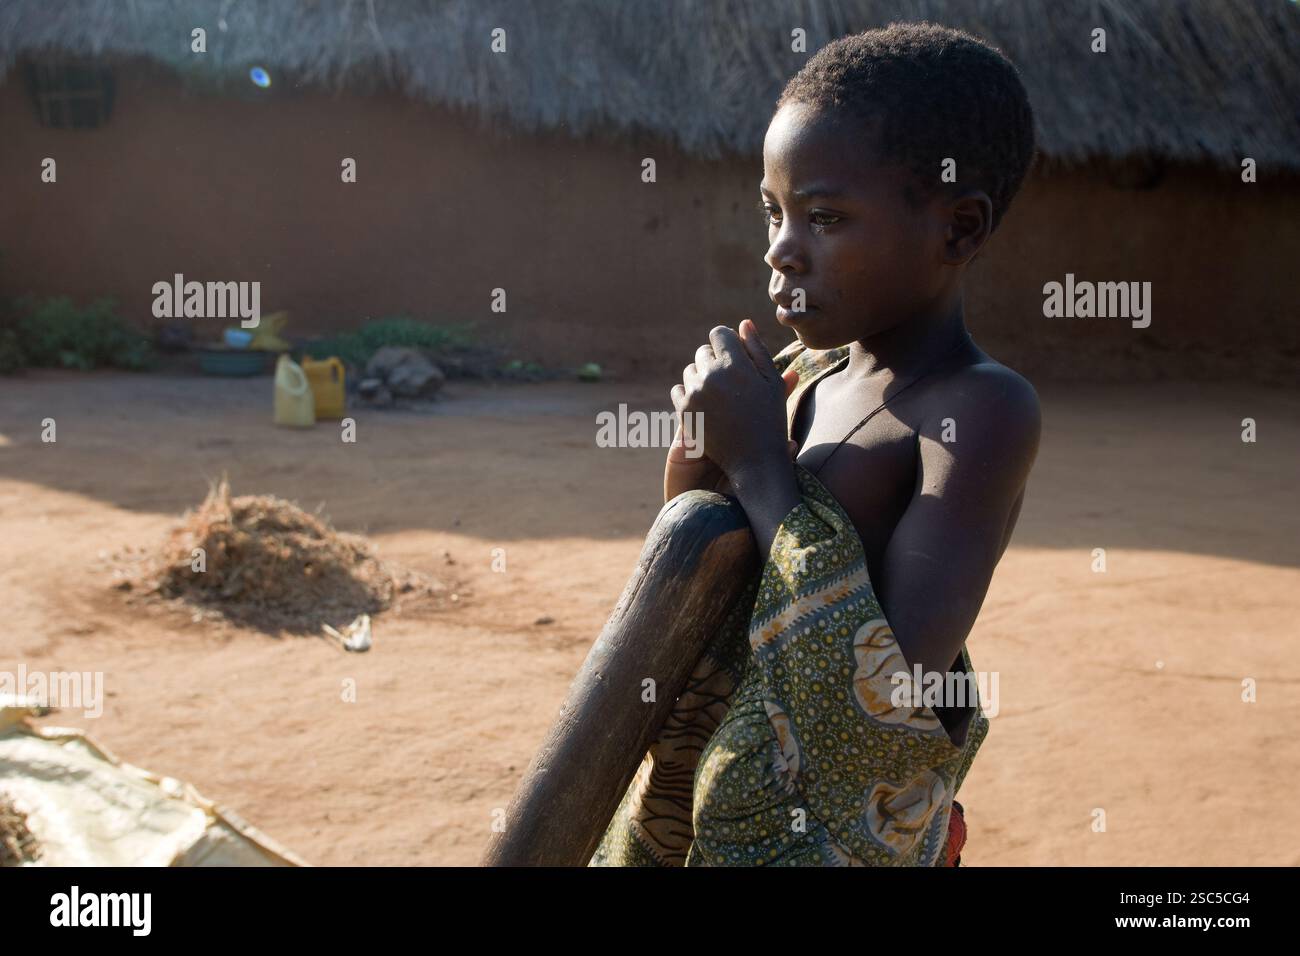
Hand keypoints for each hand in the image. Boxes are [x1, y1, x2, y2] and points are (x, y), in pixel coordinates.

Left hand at [669, 321, 799, 482]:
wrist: (753, 460)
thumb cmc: (769, 419)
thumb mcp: (772, 382)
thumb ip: (757, 349)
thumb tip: (743, 323)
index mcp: (736, 364)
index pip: (718, 334)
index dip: (727, 344)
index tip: (735, 359)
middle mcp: (712, 375)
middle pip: (703, 351)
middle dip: (715, 360)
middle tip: (730, 382)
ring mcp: (695, 393)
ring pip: (690, 370)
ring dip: (701, 378)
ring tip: (720, 396)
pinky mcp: (684, 411)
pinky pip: (678, 390)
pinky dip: (689, 395)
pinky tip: (706, 406)